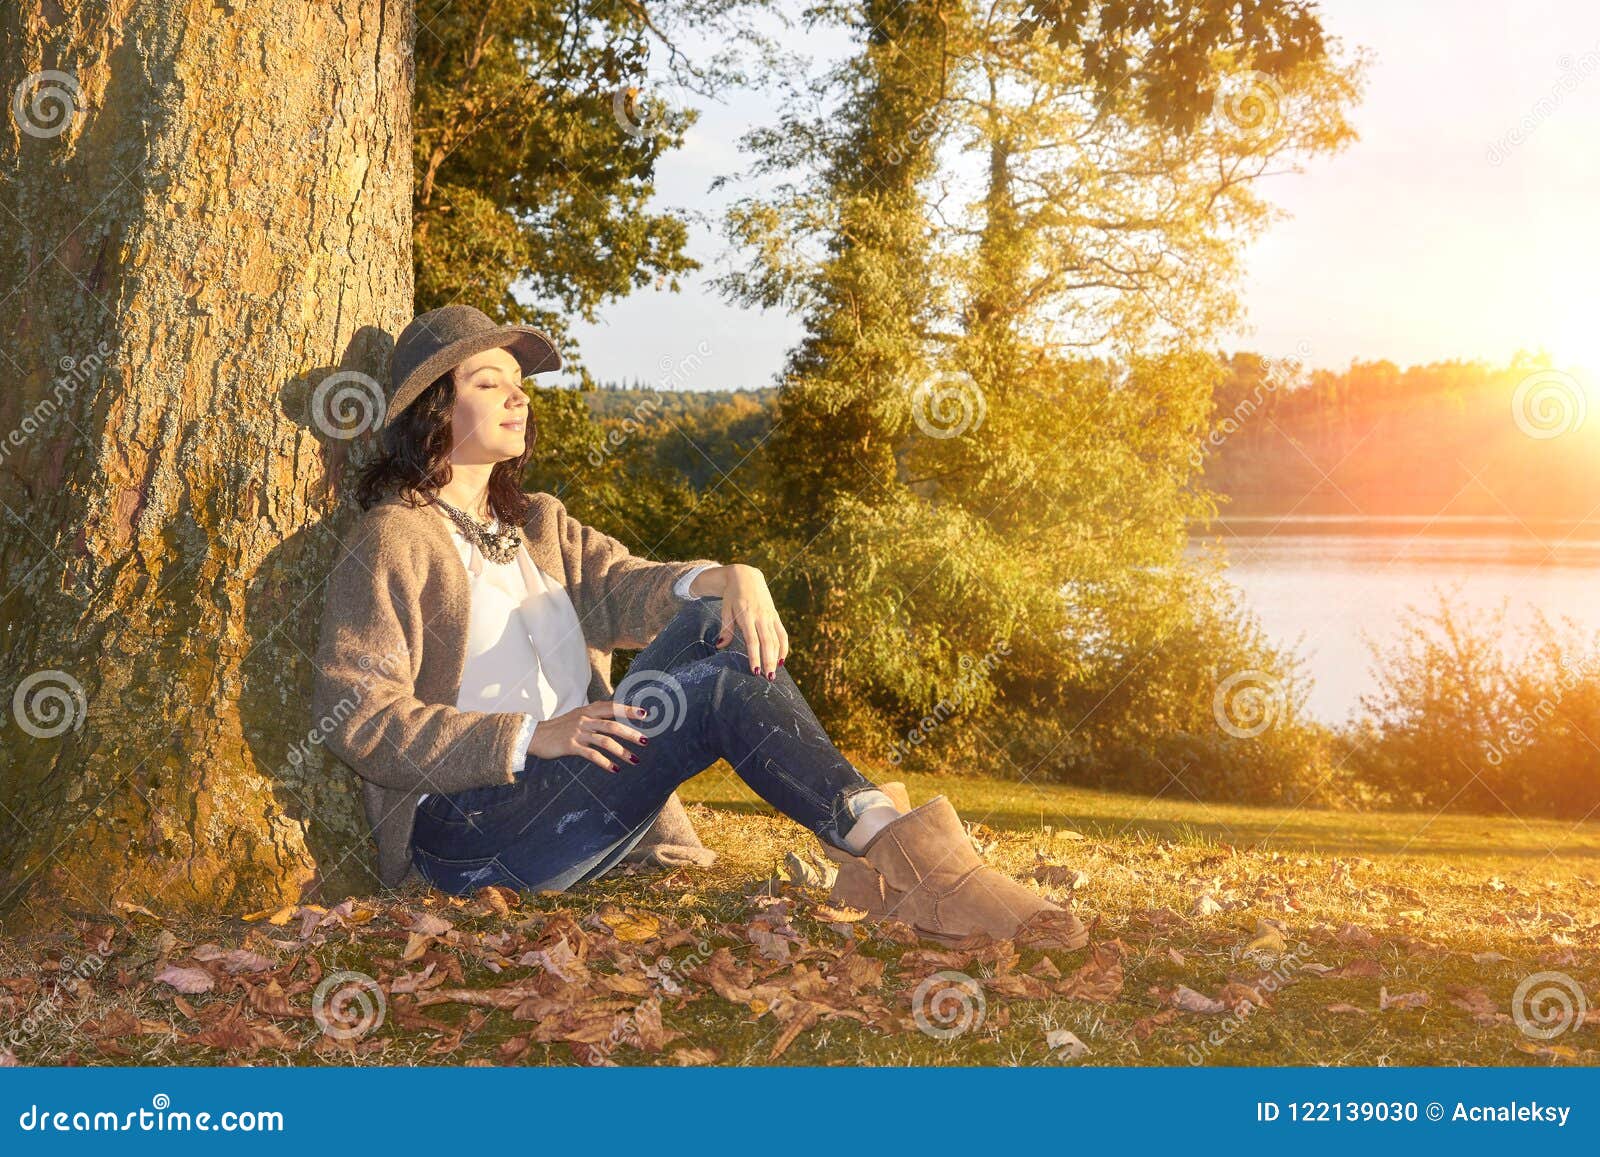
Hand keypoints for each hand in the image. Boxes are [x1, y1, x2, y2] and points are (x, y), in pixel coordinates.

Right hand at [526, 699, 650, 772]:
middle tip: (644, 741)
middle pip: (612, 725)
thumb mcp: (578, 717)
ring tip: (634, 760)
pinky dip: (605, 762)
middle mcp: (584, 719)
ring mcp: (578, 732)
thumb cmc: (560, 727)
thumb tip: (615, 721)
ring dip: (622, 751)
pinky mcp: (571, 746)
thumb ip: (595, 717)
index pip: (612, 707)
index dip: (628, 710)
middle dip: (630, 734)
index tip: (644, 714)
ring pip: (605, 741)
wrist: (535, 734)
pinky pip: (592, 754)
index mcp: (587, 711)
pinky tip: (615, 769)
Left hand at [707, 564, 788, 678]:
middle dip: (768, 661)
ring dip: (776, 657)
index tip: (755, 671)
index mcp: (746, 615)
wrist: (746, 576)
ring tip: (774, 673)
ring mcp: (770, 616)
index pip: (752, 640)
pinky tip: (782, 660)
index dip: (754, 657)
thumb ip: (725, 629)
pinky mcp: (775, 615)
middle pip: (767, 643)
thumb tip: (719, 646)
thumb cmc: (732, 596)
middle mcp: (760, 616)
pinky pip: (782, 633)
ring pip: (776, 639)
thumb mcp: (725, 610)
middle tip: (768, 679)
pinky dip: (784, 647)